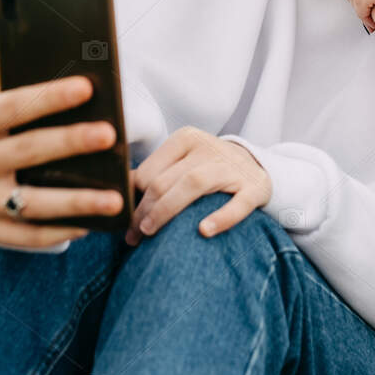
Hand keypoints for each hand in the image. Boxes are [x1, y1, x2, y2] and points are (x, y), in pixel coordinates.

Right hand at [0, 0, 126, 248]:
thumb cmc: (0, 122)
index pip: (11, 107)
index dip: (48, 97)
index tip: (88, 86)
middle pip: (27, 152)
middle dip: (70, 143)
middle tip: (110, 134)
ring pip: (32, 203)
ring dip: (76, 201)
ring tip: (116, 198)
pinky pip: (31, 236)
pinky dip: (62, 231)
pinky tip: (95, 223)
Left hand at [127, 127, 269, 244]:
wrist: (257, 165)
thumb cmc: (208, 168)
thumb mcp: (182, 161)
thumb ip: (154, 173)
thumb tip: (117, 191)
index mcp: (186, 139)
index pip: (150, 171)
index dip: (133, 198)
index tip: (125, 223)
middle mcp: (208, 148)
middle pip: (166, 180)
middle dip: (144, 210)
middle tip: (133, 235)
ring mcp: (232, 166)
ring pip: (193, 184)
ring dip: (167, 211)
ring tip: (150, 232)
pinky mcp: (255, 186)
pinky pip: (238, 204)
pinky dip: (221, 217)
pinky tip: (204, 231)